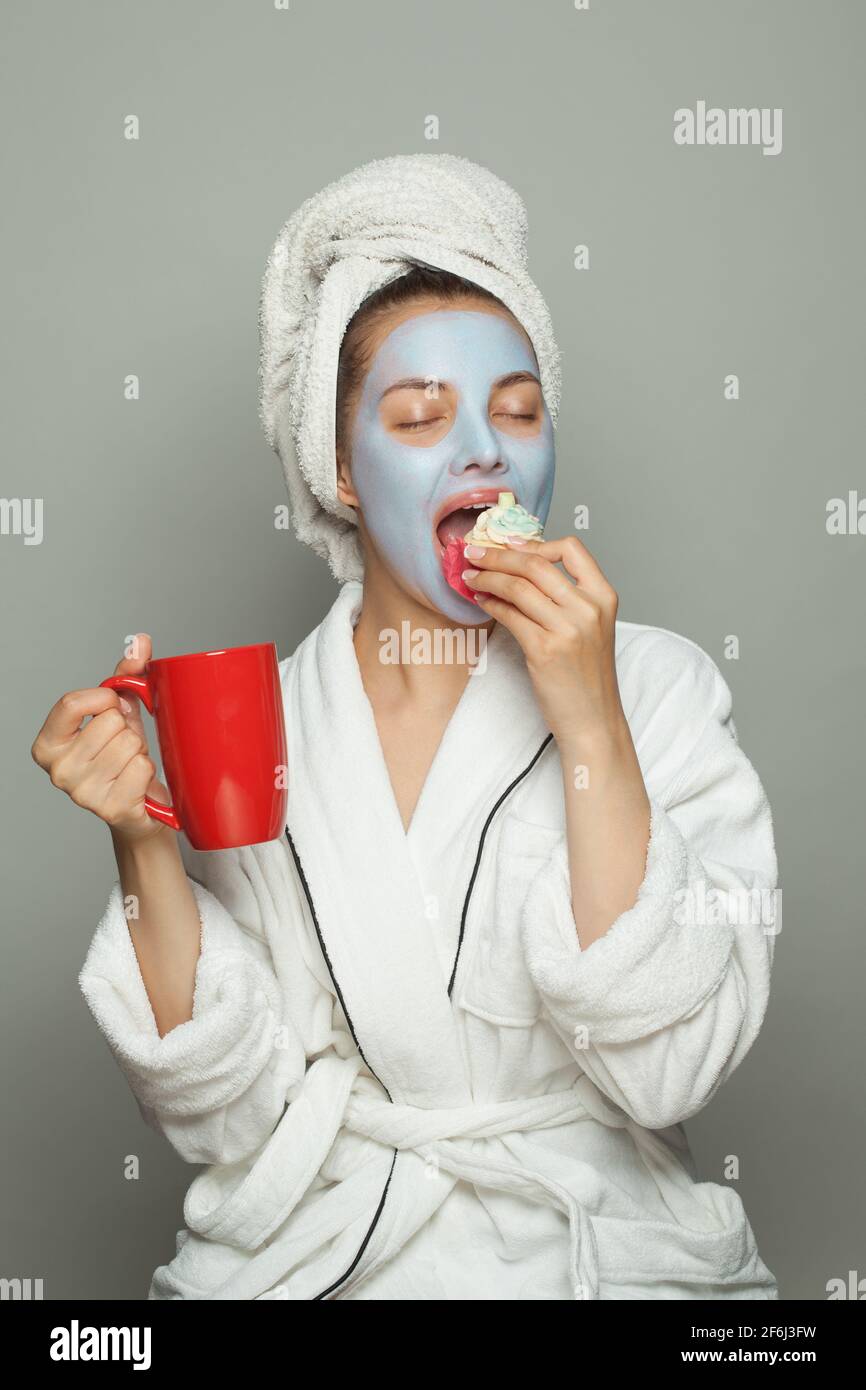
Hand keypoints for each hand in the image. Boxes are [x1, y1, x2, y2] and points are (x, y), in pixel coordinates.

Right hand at [31, 633, 170, 843]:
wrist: (141, 809)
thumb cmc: (123, 757)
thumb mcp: (119, 713)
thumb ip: (126, 676)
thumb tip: (140, 640)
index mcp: (47, 744)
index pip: (72, 702)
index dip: (104, 698)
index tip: (114, 707)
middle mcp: (58, 770)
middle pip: (107, 722)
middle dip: (127, 729)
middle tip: (125, 747)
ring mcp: (82, 793)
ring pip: (128, 744)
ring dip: (140, 750)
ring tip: (131, 765)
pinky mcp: (110, 809)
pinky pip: (142, 767)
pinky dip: (149, 771)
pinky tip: (139, 783)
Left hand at [461, 535, 625, 748]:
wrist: (593, 718)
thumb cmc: (587, 674)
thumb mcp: (591, 627)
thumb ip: (568, 596)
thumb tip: (522, 565)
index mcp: (604, 596)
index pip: (571, 549)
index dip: (536, 542)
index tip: (509, 544)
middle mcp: (588, 608)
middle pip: (535, 564)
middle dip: (497, 555)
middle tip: (474, 553)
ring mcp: (568, 629)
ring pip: (517, 587)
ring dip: (486, 578)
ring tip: (470, 577)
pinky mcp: (545, 650)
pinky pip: (509, 615)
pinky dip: (490, 604)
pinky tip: (480, 602)